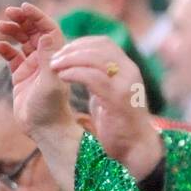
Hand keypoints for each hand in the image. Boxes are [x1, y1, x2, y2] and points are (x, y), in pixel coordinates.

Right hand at [0, 3, 72, 134]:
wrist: (43, 129)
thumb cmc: (50, 107)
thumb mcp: (50, 81)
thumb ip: (47, 58)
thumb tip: (45, 34)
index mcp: (56, 56)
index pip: (47, 29)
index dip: (37, 16)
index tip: (23, 7)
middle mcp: (45, 59)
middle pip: (33, 31)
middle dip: (22, 20)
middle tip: (8, 13)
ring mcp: (32, 67)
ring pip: (21, 41)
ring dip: (12, 31)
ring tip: (0, 26)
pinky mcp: (20, 76)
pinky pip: (11, 57)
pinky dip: (4, 49)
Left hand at [50, 36, 162, 178]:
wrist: (136, 147)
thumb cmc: (119, 124)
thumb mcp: (107, 95)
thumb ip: (98, 80)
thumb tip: (79, 67)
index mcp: (127, 69)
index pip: (103, 43)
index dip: (80, 43)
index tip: (62, 52)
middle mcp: (129, 71)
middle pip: (99, 46)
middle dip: (72, 49)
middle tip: (54, 58)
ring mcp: (125, 84)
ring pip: (95, 58)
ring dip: (70, 59)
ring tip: (54, 66)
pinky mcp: (118, 98)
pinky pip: (93, 77)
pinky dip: (74, 73)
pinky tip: (62, 77)